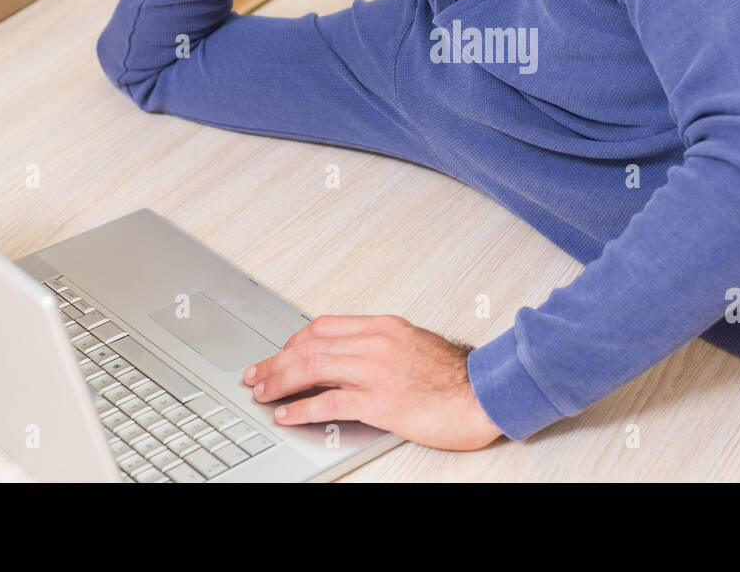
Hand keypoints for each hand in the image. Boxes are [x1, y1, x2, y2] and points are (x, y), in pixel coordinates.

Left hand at [242, 314, 504, 450]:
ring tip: (262, 394)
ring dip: (280, 382)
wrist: (484, 394)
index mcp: (384, 326)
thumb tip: (349, 357)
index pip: (323, 326)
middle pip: (309, 345)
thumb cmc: (456, 376)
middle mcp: (377, 343)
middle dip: (275, 361)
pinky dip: (301, 407)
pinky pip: (328, 402)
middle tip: (255, 375)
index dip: (292, 341)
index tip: (277, 355)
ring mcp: (377, 370)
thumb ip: (381, 346)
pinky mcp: (381, 401)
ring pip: (312, 368)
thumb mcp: (415, 345)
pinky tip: (287, 414)